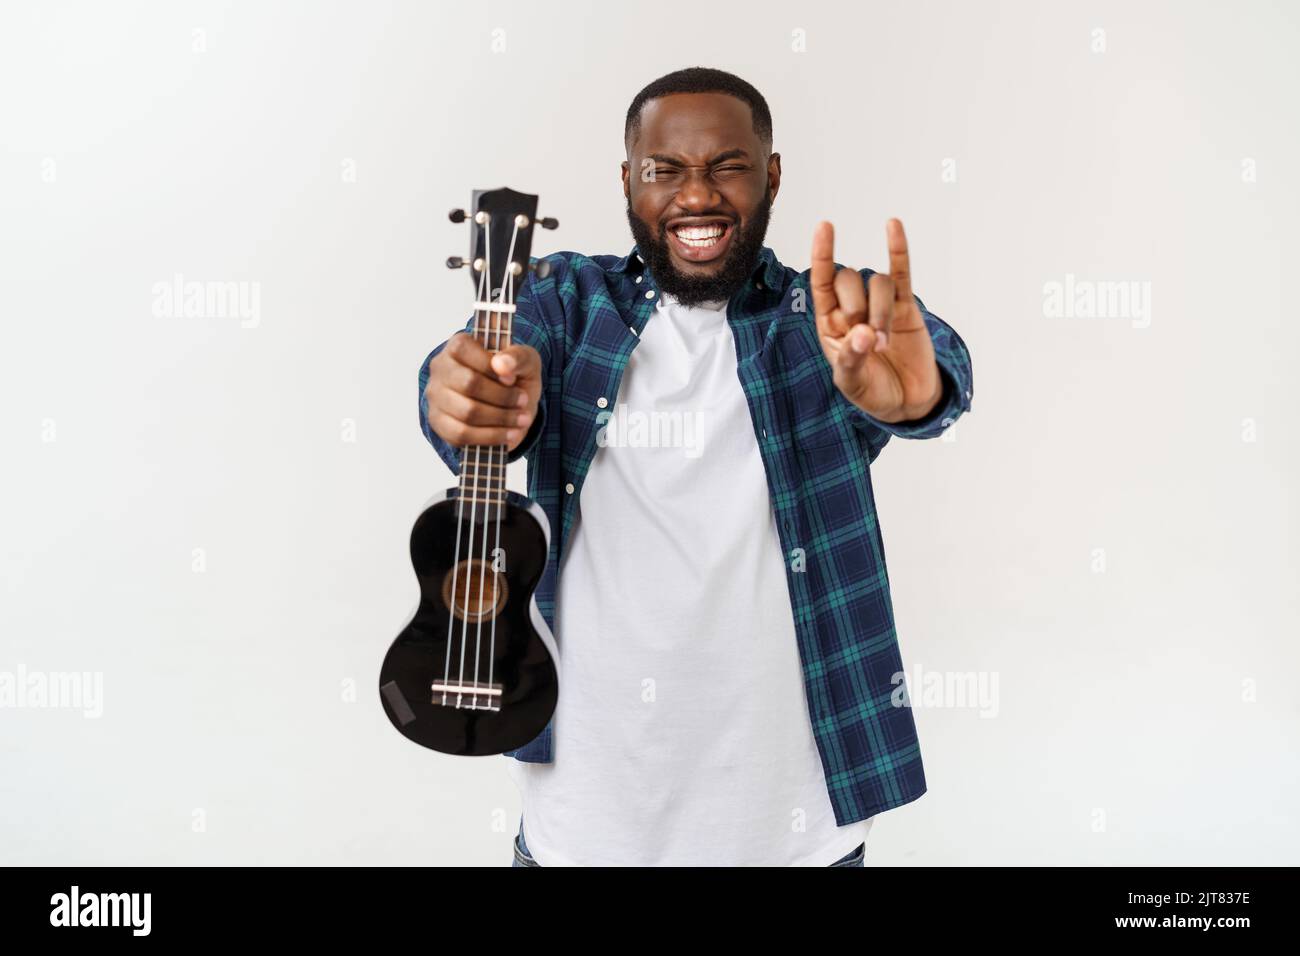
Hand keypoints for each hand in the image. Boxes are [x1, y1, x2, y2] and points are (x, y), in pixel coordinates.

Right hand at [424, 334, 541, 450]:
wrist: (509, 403)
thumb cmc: (514, 375)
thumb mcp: (525, 361)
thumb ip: (518, 357)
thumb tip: (501, 364)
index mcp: (457, 345)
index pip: (463, 350)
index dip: (490, 366)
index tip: (513, 379)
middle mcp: (441, 368)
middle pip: (468, 384)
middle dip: (502, 396)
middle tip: (523, 401)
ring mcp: (436, 396)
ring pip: (467, 412)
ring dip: (501, 418)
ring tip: (522, 419)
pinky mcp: (438, 422)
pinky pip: (461, 434)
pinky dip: (490, 437)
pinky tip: (510, 434)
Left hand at [810, 219, 942, 423]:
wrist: (906, 401)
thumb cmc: (872, 392)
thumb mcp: (853, 384)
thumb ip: (852, 359)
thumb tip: (862, 333)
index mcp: (830, 325)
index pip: (822, 283)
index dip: (822, 255)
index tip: (825, 227)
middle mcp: (852, 309)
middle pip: (850, 280)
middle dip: (857, 306)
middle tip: (867, 339)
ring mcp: (880, 305)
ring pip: (878, 283)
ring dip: (880, 310)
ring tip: (884, 344)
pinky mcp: (906, 306)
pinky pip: (901, 273)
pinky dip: (898, 249)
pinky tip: (893, 226)